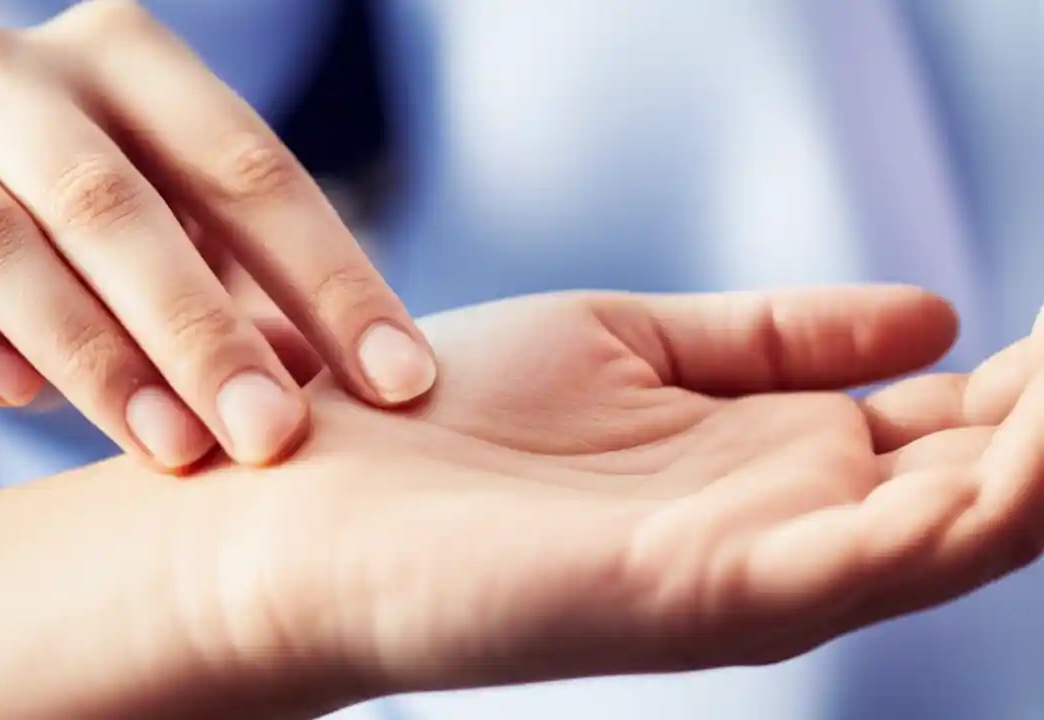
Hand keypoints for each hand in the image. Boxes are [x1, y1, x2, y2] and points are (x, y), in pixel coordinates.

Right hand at [0, 0, 433, 469]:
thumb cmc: (100, 225)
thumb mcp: (192, 229)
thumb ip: (267, 289)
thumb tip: (386, 386)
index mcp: (126, 56)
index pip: (245, 165)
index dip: (331, 278)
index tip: (400, 383)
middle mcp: (9, 72)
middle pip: (114, 202)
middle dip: (202, 332)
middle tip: (271, 437)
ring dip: (93, 359)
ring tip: (173, 449)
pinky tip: (18, 399)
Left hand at [193, 285, 1043, 705]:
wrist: (301, 482)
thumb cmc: (441, 415)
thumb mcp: (634, 341)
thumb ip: (777, 335)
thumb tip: (935, 314)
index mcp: (772, 463)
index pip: (958, 424)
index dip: (1041, 377)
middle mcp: (784, 528)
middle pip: (985, 475)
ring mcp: (754, 572)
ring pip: (968, 521)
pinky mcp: (705, 595)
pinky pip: (885, 553)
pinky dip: (986, 497)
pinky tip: (1042, 431)